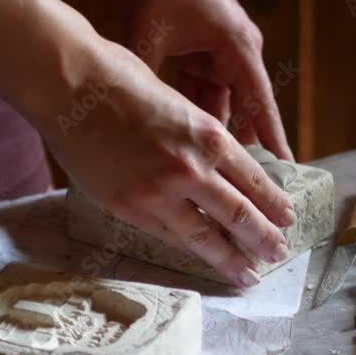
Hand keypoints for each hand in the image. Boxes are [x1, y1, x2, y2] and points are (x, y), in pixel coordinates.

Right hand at [40, 41, 295, 286]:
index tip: (287, 217)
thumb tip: (212, 164)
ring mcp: (158, 192)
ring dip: (231, 258)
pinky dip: (189, 250)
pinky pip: (167, 236)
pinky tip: (202, 260)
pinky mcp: (128, 207)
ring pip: (205, 236)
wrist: (69, 84)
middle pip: (239, 214)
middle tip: (280, 254)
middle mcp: (190, 168)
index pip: (253, 180)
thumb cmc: (118, 79)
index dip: (273, 203)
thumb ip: (195, 136)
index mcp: (207, 135)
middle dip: (264, 238)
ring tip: (248, 274)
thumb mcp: (175, 102)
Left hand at [122, 0, 293, 161]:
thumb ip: (149, 83)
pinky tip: (184, 135)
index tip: (286, 172)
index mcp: (237, 48)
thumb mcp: (150, 36)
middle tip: (243, 183)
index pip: (261, 104)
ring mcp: (220, 49)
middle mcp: (236, 51)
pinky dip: (194, 107)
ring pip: (220, 100)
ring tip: (208, 167)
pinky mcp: (203, 47)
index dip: (272, 141)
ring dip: (212, 128)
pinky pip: (203, 86)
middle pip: (243, 108)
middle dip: (241, 144)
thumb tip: (139, 127)